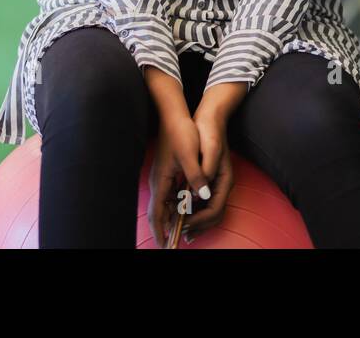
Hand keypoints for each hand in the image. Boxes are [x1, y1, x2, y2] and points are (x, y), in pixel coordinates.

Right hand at [147, 114, 211, 245]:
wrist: (174, 115)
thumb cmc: (181, 133)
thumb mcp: (190, 155)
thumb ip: (196, 176)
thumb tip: (203, 196)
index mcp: (161, 180)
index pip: (156, 212)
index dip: (160, 230)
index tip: (164, 245)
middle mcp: (158, 182)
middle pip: (158, 212)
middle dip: (164, 229)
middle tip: (170, 244)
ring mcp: (162, 177)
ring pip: (163, 205)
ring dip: (169, 219)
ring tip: (177, 232)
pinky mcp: (167, 172)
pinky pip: (168, 196)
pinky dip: (173, 207)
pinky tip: (181, 211)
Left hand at [181, 106, 233, 238]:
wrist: (210, 116)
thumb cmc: (209, 132)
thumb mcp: (208, 149)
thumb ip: (205, 172)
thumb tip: (200, 194)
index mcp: (225, 179)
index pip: (215, 209)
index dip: (200, 220)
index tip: (184, 224)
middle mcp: (222, 184)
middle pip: (214, 215)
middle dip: (199, 226)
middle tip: (181, 234)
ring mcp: (216, 182)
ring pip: (209, 211)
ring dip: (196, 221)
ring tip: (179, 227)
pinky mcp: (208, 179)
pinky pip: (203, 203)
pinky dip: (193, 210)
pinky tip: (181, 211)